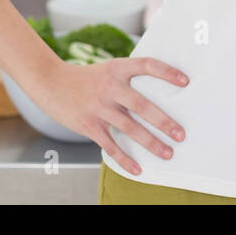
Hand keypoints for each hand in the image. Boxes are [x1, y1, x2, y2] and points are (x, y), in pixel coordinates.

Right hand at [35, 58, 189, 175]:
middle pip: (141, 105)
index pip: (146, 65)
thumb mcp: (108, 70)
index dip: (166, 72)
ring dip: (150, 143)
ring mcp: (98, 107)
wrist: (50, 82)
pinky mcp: (89, 125)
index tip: (185, 81)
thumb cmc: (86, 78)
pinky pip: (110, 145)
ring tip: (168, 153)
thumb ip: (129, 80)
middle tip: (180, 134)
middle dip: (162, 121)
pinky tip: (138, 169)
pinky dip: (124, 159)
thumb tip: (160, 94)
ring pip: (129, 128)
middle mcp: (109, 87)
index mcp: (117, 68)